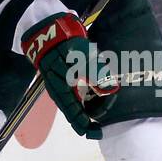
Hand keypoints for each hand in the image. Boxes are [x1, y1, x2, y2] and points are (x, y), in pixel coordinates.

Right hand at [22, 13, 117, 137]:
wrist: (50, 29)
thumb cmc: (64, 45)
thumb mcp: (82, 59)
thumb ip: (97, 74)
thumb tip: (111, 89)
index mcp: (62, 92)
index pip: (74, 116)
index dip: (86, 126)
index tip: (98, 132)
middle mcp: (62, 92)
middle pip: (79, 111)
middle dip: (95, 111)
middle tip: (109, 104)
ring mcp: (63, 84)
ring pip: (80, 101)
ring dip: (94, 102)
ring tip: (107, 96)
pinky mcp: (67, 76)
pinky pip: (80, 91)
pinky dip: (91, 92)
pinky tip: (100, 86)